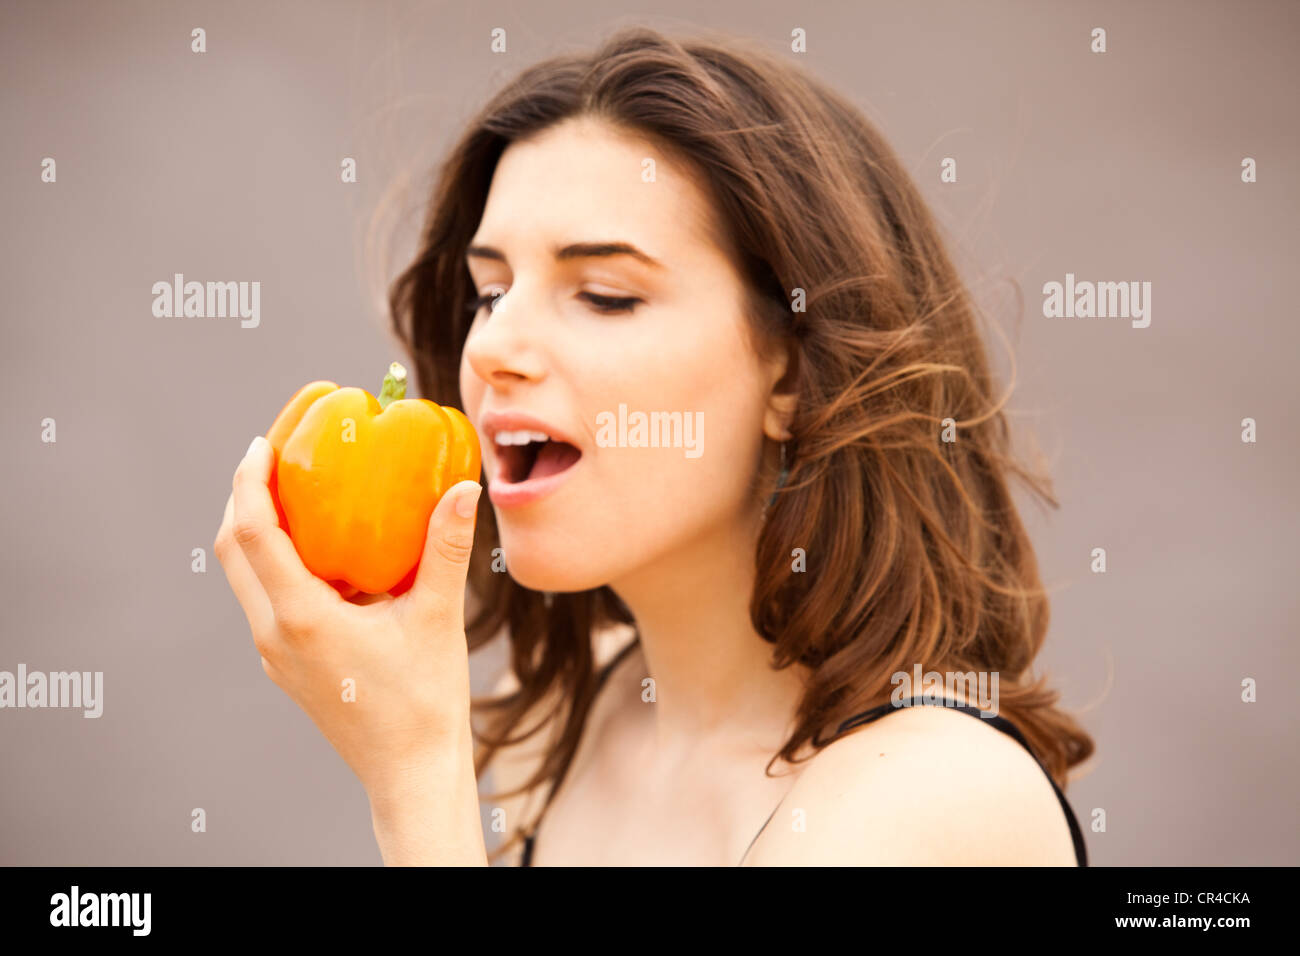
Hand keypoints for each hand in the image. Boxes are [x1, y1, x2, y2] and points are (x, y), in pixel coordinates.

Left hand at [214, 435, 481, 798]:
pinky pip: (266, 598)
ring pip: (245, 576)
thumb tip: (463, 489)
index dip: (249, 480)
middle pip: (232, 550)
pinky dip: (277, 560)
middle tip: (275, 454)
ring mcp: (275, 653)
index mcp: (301, 618)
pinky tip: (322, 549)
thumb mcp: (438, 618)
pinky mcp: (288, 663)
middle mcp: (274, 634)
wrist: (410, 772)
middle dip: (243, 495)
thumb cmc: (424, 702)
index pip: (251, 534)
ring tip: (293, 491)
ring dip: (256, 529)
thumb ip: (446, 550)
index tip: (264, 441)